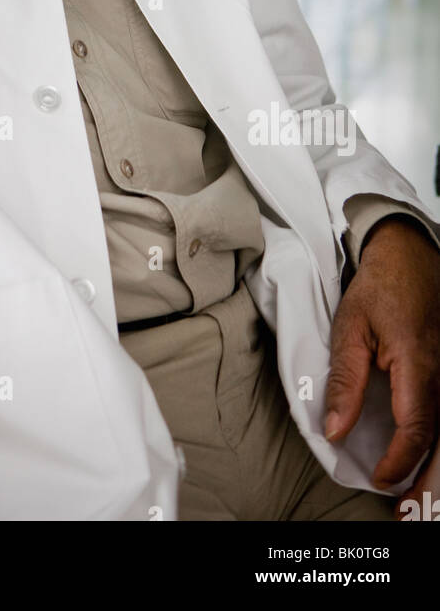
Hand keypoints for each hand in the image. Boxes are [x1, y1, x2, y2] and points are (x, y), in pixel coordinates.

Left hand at [324, 217, 439, 517]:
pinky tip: (421, 457)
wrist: (407, 254)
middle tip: (404, 508)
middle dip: (425, 477)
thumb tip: (333, 430)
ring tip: (413, 495)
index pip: (416, 427)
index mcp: (419, 364)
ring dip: (433, 464)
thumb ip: (344, 383)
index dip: (398, 459)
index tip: (379, 479)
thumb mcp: (349, 329)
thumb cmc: (377, 288)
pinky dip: (435, 440)